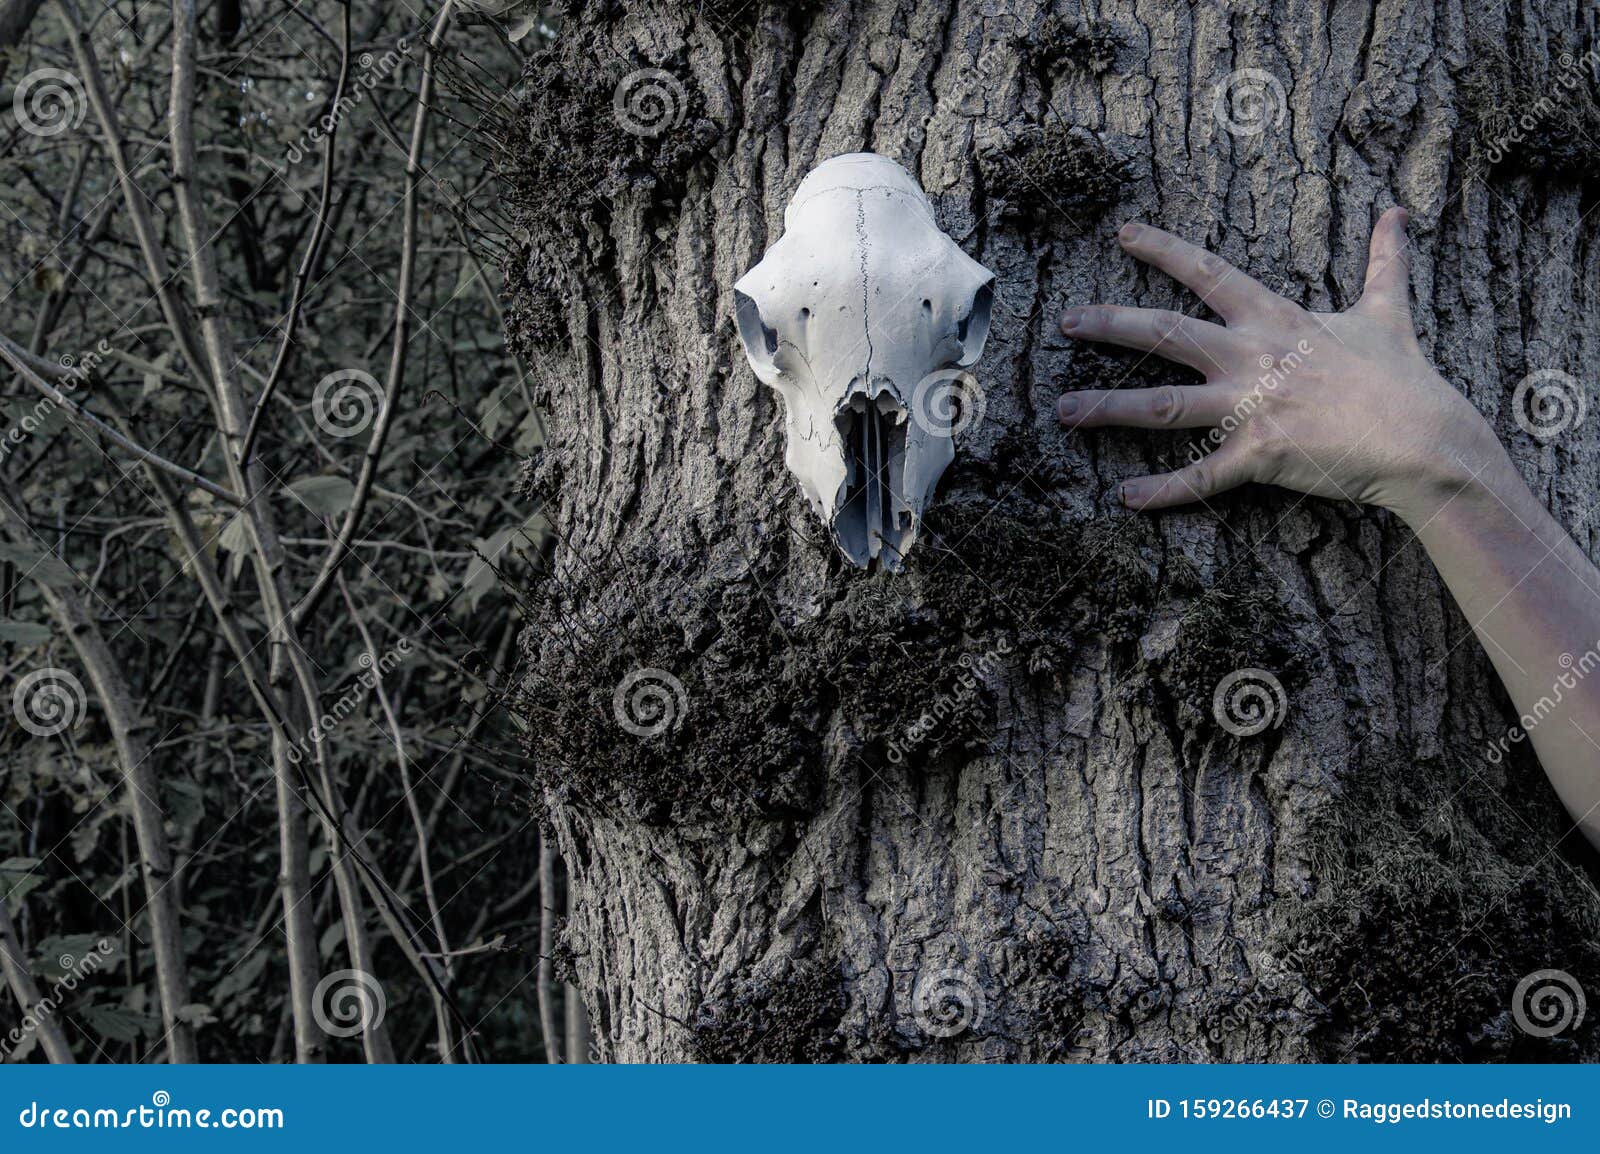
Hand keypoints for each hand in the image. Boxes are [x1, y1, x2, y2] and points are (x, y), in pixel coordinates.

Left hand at [1056, 208, 1506, 525]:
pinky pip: (1200, 476)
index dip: (1163, 249)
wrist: (1424, 438)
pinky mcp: (1258, 456)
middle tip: (1064, 320)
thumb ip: (1383, 262)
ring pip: (1161, 405)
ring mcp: (1251, 407)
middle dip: (1110, 324)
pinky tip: (1126, 497)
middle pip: (1165, 333)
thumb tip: (1397, 214)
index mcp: (1275, 319)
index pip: (1209, 272)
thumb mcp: (1387, 311)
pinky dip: (1162, 490)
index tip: (1122, 233)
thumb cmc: (1403, 377)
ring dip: (1108, 408)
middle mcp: (1252, 357)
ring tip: (1062, 412)